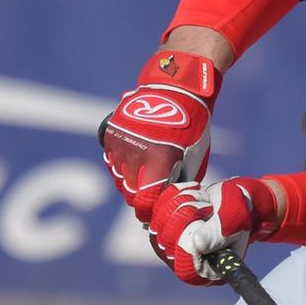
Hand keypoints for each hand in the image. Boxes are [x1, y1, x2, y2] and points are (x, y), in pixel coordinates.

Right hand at [101, 50, 219, 220]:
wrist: (177, 88)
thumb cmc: (192, 127)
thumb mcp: (194, 159)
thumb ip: (179, 184)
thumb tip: (169, 208)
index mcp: (159, 160)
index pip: (144, 202)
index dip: (147, 212)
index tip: (152, 215)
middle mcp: (136, 152)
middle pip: (129, 193)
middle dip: (139, 198)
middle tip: (150, 196)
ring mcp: (121, 142)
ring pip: (119, 178)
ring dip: (130, 182)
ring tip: (144, 176)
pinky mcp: (111, 133)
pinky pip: (111, 160)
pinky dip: (121, 165)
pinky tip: (135, 160)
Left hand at [147, 178, 280, 285]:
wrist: (233, 198)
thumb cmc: (239, 212)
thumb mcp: (235, 220)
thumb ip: (218, 233)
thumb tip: (197, 245)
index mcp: (208, 270)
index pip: (185, 268)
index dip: (188, 244)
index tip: (202, 222)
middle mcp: (186, 261)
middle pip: (167, 241)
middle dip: (188, 215)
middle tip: (208, 209)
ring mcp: (171, 243)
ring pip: (160, 221)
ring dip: (183, 202)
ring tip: (203, 203)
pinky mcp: (162, 225)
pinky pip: (156, 207)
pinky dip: (175, 195)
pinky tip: (192, 196)